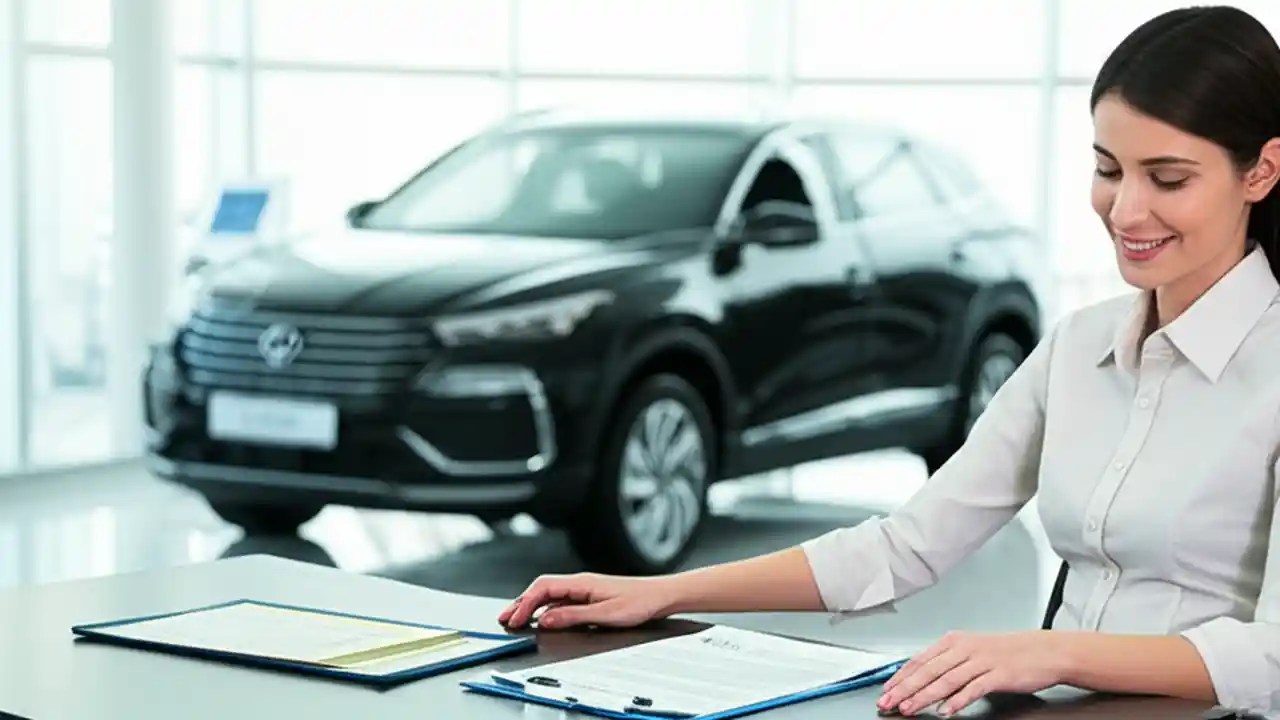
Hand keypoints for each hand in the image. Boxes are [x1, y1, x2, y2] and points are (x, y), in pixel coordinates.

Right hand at [498, 572, 677, 629]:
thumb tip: (545, 620)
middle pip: (541, 590)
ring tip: (516, 619)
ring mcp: (584, 589)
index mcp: (581, 582)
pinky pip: (560, 602)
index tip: (513, 619)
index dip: (524, 604)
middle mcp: (580, 583)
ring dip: (531, 607)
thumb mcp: (605, 613)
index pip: (542, 588)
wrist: (660, 596)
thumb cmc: (639, 601)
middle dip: (520, 603)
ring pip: (549, 596)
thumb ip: (573, 616)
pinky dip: (545, 610)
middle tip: (504, 619)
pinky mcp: (590, 597)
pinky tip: (542, 619)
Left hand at [877, 631, 1066, 716]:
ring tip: (909, 708)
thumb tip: (920, 679)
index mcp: (954, 641)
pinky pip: (973, 689)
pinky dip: (957, 701)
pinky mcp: (998, 675)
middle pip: (927, 671)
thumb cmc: (1007, 652)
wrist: (1044, 651)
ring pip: (946, 680)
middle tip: (888, 703)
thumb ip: (946, 662)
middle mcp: (964, 649)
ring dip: (924, 696)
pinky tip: (945, 712)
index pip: (919, 660)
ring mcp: (981, 661)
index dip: (899, 677)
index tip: (885, 691)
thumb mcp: (971, 651)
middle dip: (904, 689)